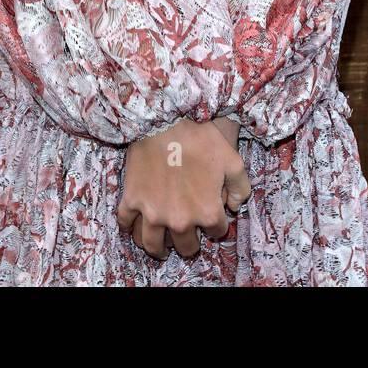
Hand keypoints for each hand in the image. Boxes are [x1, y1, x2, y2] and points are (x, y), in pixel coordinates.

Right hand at [117, 119, 251, 261]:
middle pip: (185, 247)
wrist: (166, 118)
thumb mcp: (233, 160)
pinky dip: (129, 227)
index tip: (213, 215)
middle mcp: (180, 220)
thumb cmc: (201, 137)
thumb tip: (235, 207)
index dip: (217, 224)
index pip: (217, 232)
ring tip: (161, 246)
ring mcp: (153, 213)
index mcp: (207, 212)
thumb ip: (241, 188)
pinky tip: (134, 225)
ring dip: (158, 248)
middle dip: (190, 243)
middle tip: (187, 234)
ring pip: (152, 245)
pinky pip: (126, 223)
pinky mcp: (132, 200)